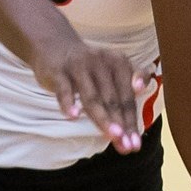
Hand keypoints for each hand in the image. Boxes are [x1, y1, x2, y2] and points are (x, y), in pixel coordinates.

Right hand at [31, 36, 149, 152]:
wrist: (54, 43)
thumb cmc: (89, 65)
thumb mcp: (113, 69)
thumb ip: (128, 88)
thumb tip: (135, 117)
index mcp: (118, 62)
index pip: (128, 95)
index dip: (132, 120)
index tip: (136, 143)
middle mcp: (101, 63)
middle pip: (112, 98)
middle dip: (121, 124)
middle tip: (127, 147)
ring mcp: (78, 66)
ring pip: (92, 96)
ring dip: (103, 117)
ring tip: (112, 136)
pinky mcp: (58, 71)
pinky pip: (64, 89)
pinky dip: (68, 103)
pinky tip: (73, 116)